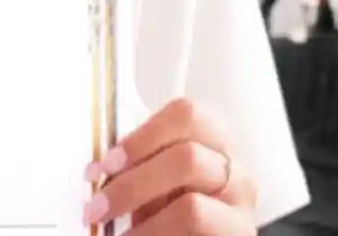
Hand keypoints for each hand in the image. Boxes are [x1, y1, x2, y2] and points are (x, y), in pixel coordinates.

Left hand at [82, 98, 256, 234]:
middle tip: (96, 206)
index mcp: (211, 139)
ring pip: (191, 206)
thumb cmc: (169, 208)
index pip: (187, 115)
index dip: (142, 136)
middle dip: (132, 184)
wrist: (192, 234)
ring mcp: (241, 208)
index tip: (106, 163)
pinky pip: (191, 232)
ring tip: (112, 230)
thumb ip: (136, 164)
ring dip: (144, 223)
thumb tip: (97, 169)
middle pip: (188, 158)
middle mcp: (234, 169)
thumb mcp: (153, 178)